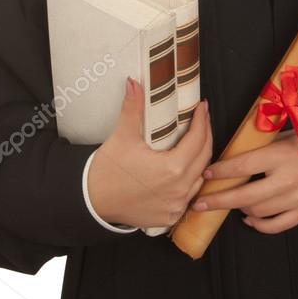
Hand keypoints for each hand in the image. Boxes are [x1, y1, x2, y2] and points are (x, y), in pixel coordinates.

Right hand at [87, 79, 212, 228]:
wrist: (91, 201)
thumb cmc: (107, 170)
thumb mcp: (122, 136)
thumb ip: (132, 108)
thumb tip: (134, 82)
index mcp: (172, 168)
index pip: (198, 139)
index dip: (202, 120)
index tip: (202, 107)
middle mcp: (179, 189)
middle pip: (204, 157)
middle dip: (206, 135)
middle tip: (202, 118)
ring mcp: (176, 205)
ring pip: (199, 177)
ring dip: (200, 159)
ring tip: (196, 141)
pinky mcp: (170, 215)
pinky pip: (189, 195)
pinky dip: (190, 180)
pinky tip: (186, 169)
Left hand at [190, 124, 297, 233]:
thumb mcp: (287, 135)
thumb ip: (262, 145)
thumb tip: (233, 151)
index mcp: (282, 156)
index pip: (243, 165)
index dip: (222, 171)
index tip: (207, 173)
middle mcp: (287, 180)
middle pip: (244, 196)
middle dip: (218, 200)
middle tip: (199, 203)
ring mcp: (296, 199)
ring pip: (257, 212)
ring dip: (239, 209)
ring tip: (228, 203)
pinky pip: (275, 225)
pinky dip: (259, 224)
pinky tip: (249, 218)